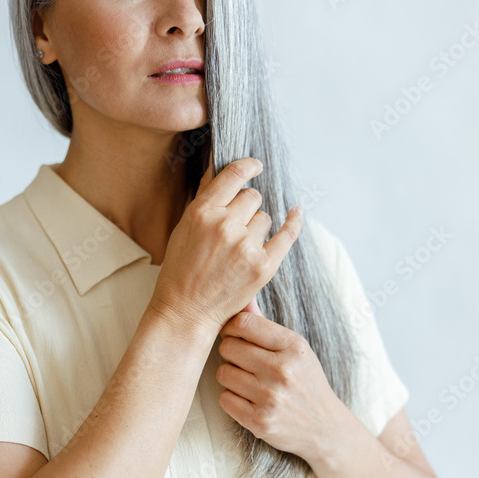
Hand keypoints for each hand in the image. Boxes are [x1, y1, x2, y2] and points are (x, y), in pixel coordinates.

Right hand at [149, 151, 302, 336]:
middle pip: (252, 197)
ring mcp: (246, 246)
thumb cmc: (181, 269)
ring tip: (238, 248)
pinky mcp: (263, 266)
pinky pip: (287, 234)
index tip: (255, 166)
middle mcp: (225, 225)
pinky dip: (293, 222)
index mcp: (202, 212)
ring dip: (256, 227)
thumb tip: (218, 167)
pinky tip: (296, 213)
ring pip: (265, 218)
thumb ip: (205, 198)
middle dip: (246, 207)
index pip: (234, 175)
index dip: (248, 166)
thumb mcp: (184, 228)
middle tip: (234, 227)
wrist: (186, 311)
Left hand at [215, 302, 342, 460]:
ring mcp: (270, 397)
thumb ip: (265, 325)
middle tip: (243, 361)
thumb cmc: (306, 382)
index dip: (231, 327)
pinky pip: (224, 399)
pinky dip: (232, 399)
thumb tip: (242, 297)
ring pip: (223, 373)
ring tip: (248, 381)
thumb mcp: (295, 349)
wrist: (325, 428)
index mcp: (293, 347)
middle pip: (228, 347)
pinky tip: (248, 399)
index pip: (244, 323)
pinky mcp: (259, 421)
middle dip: (231, 353)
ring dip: (230, 377)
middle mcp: (282, 370)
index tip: (233, 334)